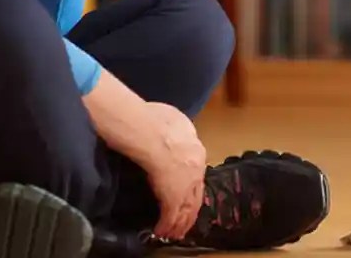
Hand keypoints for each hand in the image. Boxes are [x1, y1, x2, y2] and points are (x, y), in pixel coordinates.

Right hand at [140, 102, 207, 240]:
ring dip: (181, 221)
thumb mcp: (175, 119)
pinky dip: (167, 224)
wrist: (153, 134)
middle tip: (185, 222)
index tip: (188, 193)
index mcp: (197, 151)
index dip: (192, 186)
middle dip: (191, 209)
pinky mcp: (173, 197)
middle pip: (196, 195)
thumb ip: (178, 128)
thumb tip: (173, 126)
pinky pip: (171, 215)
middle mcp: (196, 170)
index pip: (197, 174)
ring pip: (186, 208)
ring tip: (176, 231)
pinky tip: (162, 230)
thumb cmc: (158, 121)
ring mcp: (186, 185)